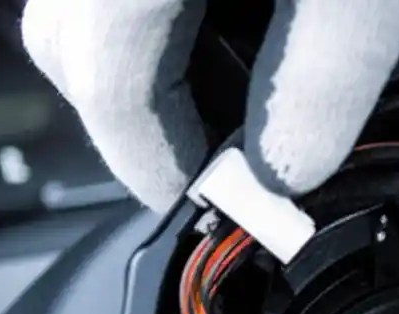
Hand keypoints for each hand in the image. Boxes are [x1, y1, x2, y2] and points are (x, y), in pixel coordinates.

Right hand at [21, 0, 398, 210]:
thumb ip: (324, 86)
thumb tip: (289, 174)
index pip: (106, 83)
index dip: (158, 168)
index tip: (214, 209)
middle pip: (73, 48)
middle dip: (144, 125)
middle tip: (224, 169)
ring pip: (92, 10)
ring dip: (154, 68)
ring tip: (245, 105)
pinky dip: (169, 19)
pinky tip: (250, 31)